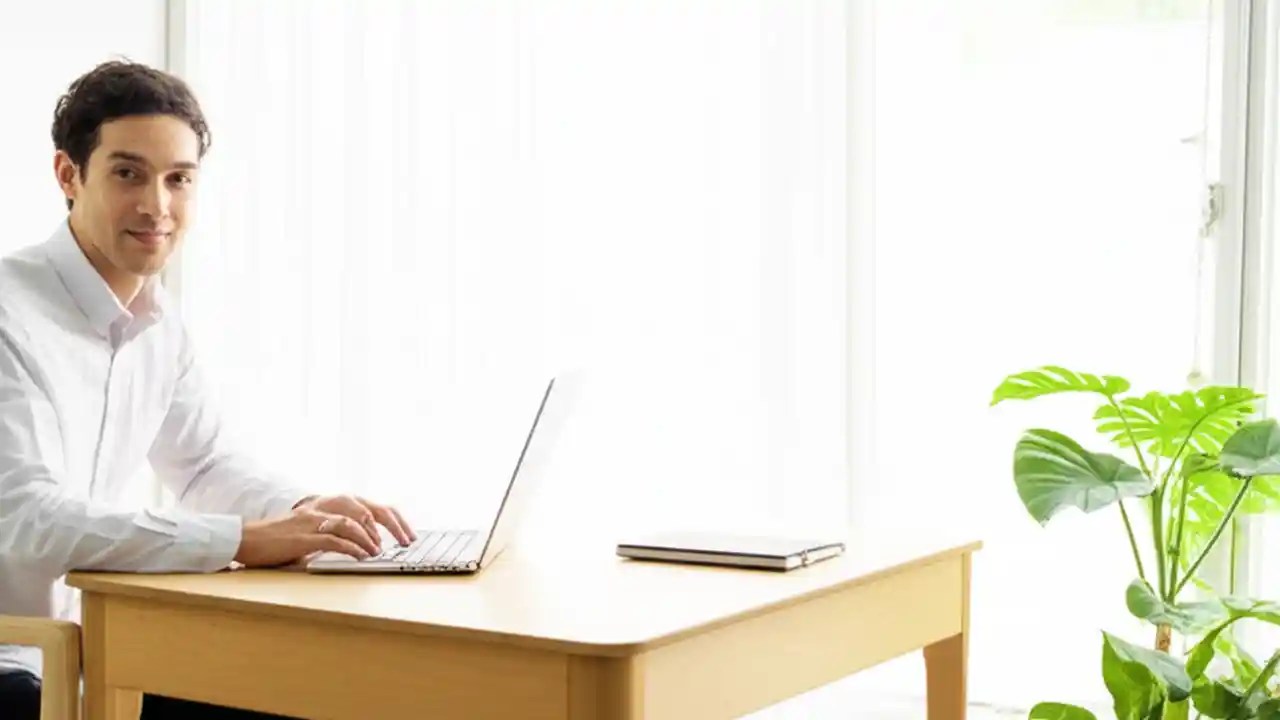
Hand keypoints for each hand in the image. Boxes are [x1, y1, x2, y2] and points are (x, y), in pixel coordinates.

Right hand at [293, 494, 415, 546]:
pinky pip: (334, 539)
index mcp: (330, 503)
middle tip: (404, 542)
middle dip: (391, 525)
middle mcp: (324, 506)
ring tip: (380, 551)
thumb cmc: (283, 538)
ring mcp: (313, 519)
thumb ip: (338, 532)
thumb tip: (369, 544)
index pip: (370, 505)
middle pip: (367, 508)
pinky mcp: (303, 536)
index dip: (393, 518)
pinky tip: (361, 556)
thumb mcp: (315, 530)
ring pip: (351, 522)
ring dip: (370, 538)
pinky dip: (351, 548)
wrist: (247, 539)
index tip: (408, 533)